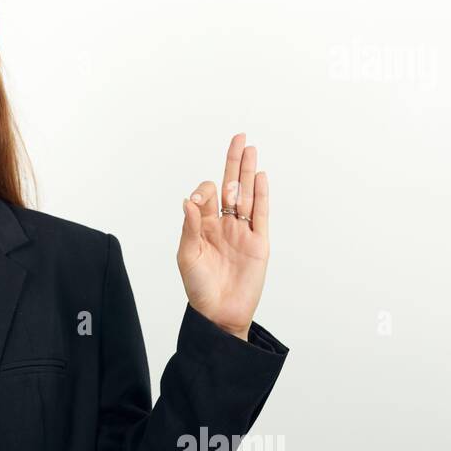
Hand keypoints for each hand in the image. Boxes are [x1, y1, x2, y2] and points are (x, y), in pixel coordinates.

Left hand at [177, 133, 269, 339]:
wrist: (219, 313)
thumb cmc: (198, 288)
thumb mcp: (187, 257)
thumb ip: (190, 228)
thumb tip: (188, 201)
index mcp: (203, 226)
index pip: (205, 197)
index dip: (203, 193)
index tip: (198, 202)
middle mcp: (224, 224)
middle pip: (231, 186)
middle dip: (233, 162)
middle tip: (238, 137)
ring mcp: (243, 232)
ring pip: (248, 195)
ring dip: (249, 172)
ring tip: (251, 148)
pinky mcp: (259, 242)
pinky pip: (262, 214)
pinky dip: (262, 195)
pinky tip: (261, 176)